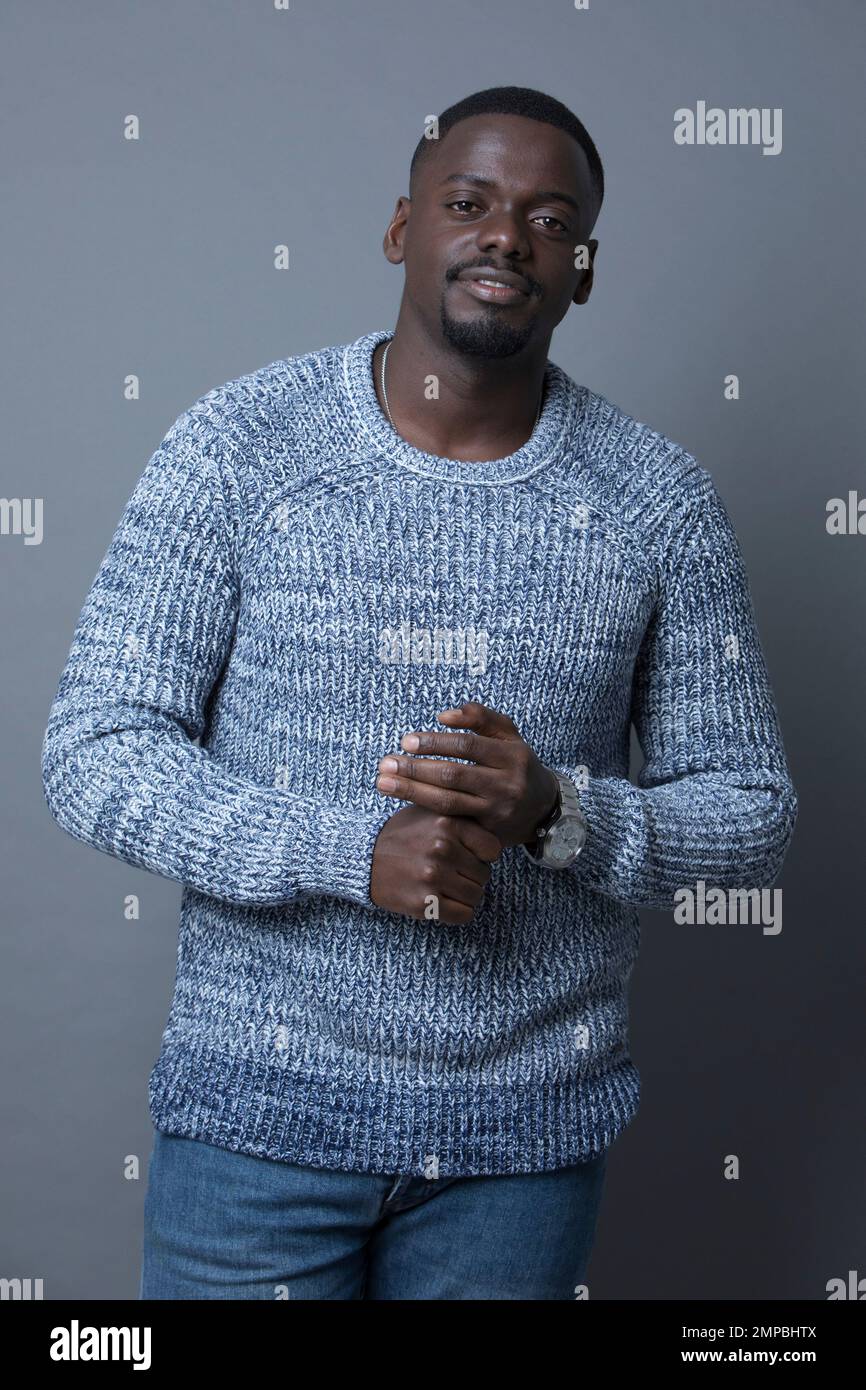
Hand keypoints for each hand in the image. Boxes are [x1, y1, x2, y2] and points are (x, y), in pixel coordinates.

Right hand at [370, 805, 501, 924]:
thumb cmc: (401, 835)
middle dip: (472, 875)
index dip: (483, 855)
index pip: (493, 849)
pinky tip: (442, 901)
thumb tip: (494, 822)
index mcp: (448, 823)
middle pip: (485, 874)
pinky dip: (457, 912)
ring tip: (445, 886)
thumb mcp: (429, 812)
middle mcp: (442, 848)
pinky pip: (464, 914)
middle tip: (451, 872)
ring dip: (464, 895)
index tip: (470, 855)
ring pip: (476, 895)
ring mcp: (433, 876)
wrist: (362, 858)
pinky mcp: (425, 902)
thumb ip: (460, 817)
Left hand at [375, 701, 558, 848]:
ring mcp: (497, 811)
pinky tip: (403, 804)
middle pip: (453, 775)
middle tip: (385, 763)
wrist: (544, 809)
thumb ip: (479, 717)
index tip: (406, 742)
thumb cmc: (517, 764)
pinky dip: (426, 812)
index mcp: (512, 755)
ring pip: (448, 801)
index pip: (467, 746)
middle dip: (415, 769)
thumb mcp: (508, 735)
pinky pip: (452, 821)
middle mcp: (506, 784)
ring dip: (412, 792)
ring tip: (384, 783)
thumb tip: (444, 716)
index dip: (435, 743)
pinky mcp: (488, 833)